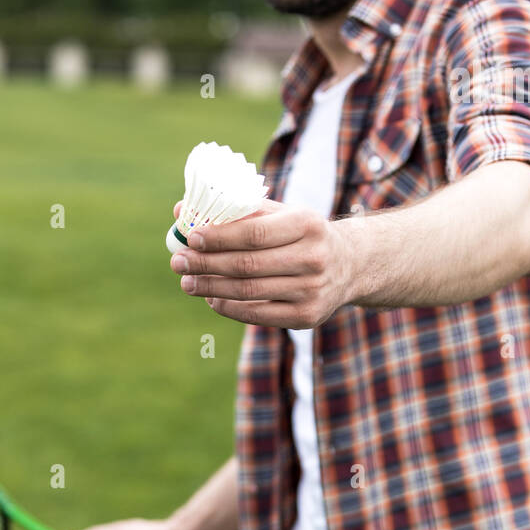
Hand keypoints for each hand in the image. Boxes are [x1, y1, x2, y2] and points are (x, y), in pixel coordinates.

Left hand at [169, 201, 355, 328]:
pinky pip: (257, 314)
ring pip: (249, 291)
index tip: (190, 237)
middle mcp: (313, 259)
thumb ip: (237, 212)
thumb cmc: (303, 235)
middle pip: (247, 265)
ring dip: (211, 288)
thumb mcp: (282, 215)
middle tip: (179, 262)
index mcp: (307, 224)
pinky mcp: (306, 317)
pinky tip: (210, 299)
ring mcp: (311, 291)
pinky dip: (228, 307)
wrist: (350, 265)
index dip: (218, 237)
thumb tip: (182, 212)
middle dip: (207, 264)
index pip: (253, 233)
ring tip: (188, 283)